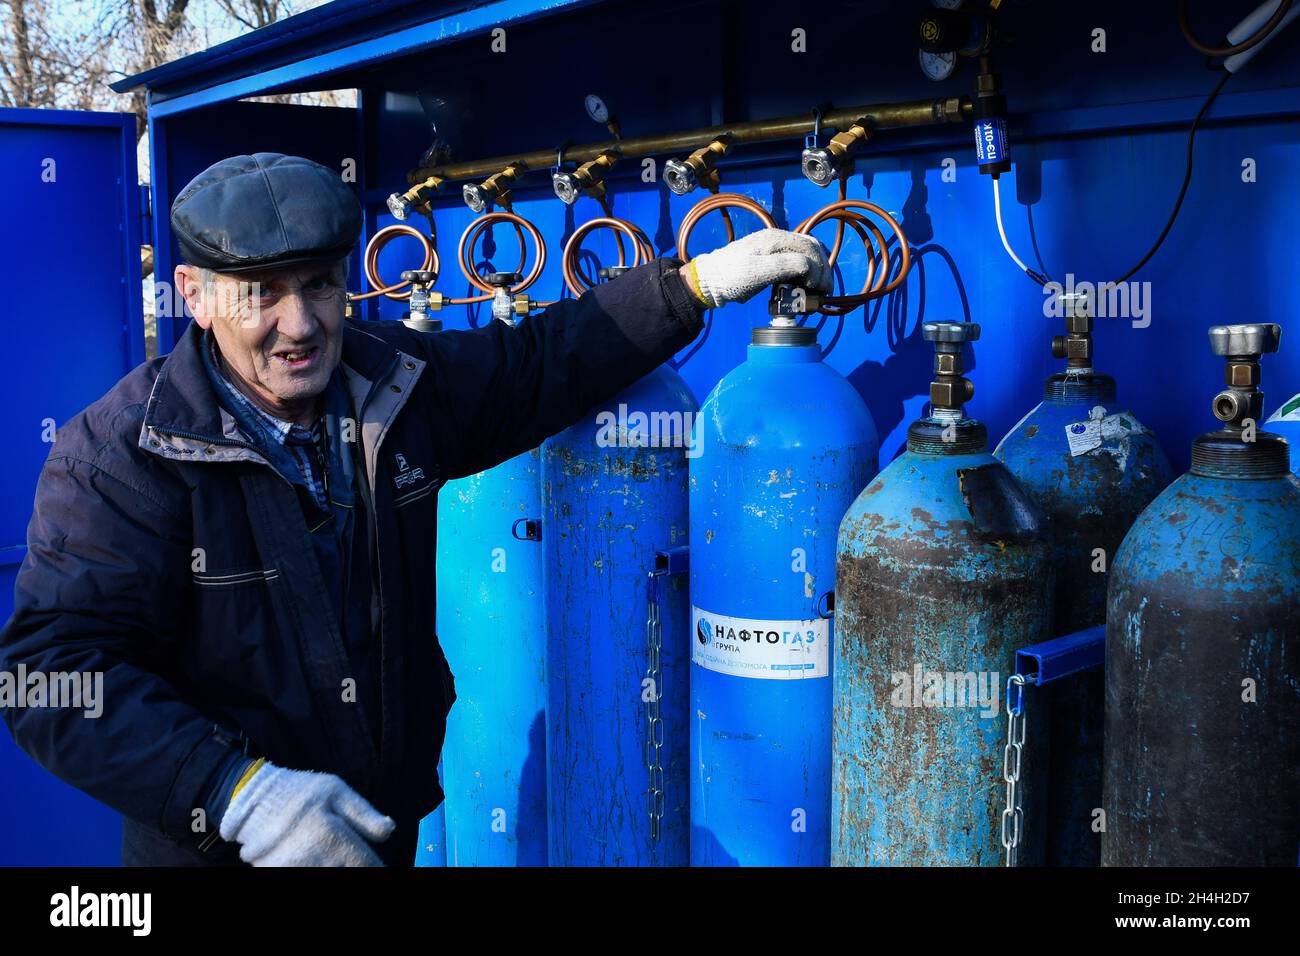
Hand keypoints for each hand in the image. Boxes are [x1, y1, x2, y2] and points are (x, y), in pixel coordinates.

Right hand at [218, 761, 394, 866]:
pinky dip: (312, 868)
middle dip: (352, 866)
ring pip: (327, 876)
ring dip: (333, 868)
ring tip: (327, 854)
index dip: (375, 865)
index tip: (373, 862)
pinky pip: (304, 876)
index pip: (367, 866)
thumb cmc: (299, 793)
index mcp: (334, 839)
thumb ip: (365, 815)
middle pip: (347, 875)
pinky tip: (312, 858)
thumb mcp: (336, 791)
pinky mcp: (277, 874)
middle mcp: (315, 861)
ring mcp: (294, 871)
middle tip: (348, 855)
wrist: (250, 802)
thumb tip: (389, 831)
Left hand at [685, 228, 832, 307]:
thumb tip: (809, 266)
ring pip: (807, 254)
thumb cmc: (731, 277)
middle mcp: (778, 239)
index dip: (819, 269)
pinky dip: (805, 272)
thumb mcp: (758, 272)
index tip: (818, 289)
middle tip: (823, 292)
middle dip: (822, 270)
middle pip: (812, 249)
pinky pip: (796, 260)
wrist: (710, 280)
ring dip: (816, 271)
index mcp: (776, 239)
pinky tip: (803, 285)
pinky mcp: (771, 257)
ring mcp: (775, 247)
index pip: (810, 248)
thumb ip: (785, 266)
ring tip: (816, 289)